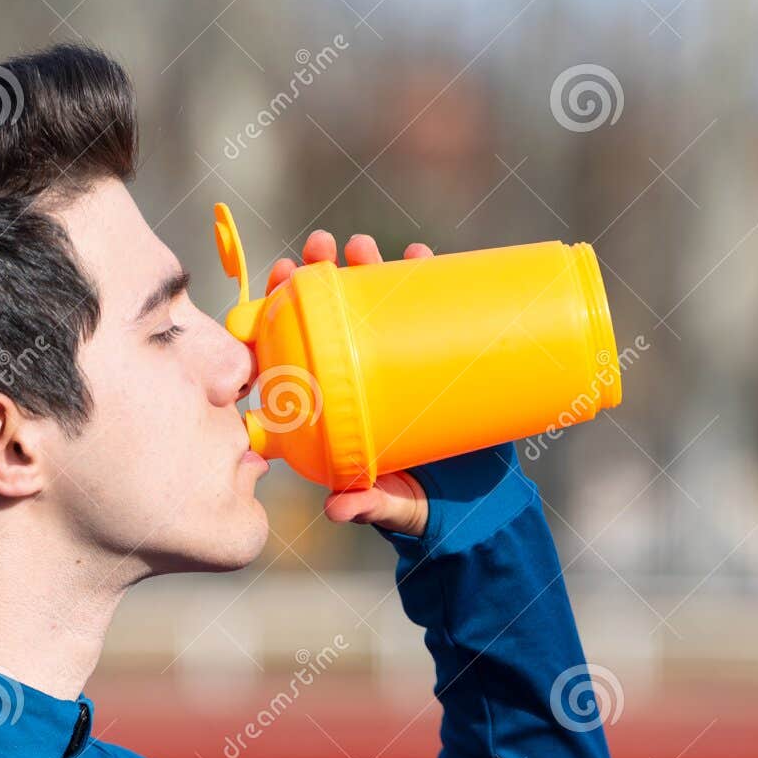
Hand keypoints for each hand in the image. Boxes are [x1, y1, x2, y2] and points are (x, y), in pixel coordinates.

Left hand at [267, 231, 434, 536]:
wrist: (477, 503)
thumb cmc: (419, 507)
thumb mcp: (391, 505)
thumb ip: (367, 506)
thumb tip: (338, 510)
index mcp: (333, 409)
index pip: (295, 351)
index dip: (280, 314)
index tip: (281, 277)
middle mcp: (359, 380)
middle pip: (331, 316)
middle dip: (321, 275)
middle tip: (322, 247)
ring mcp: (397, 365)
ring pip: (374, 304)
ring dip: (366, 267)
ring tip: (363, 247)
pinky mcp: (437, 360)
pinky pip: (424, 312)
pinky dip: (424, 279)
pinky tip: (418, 254)